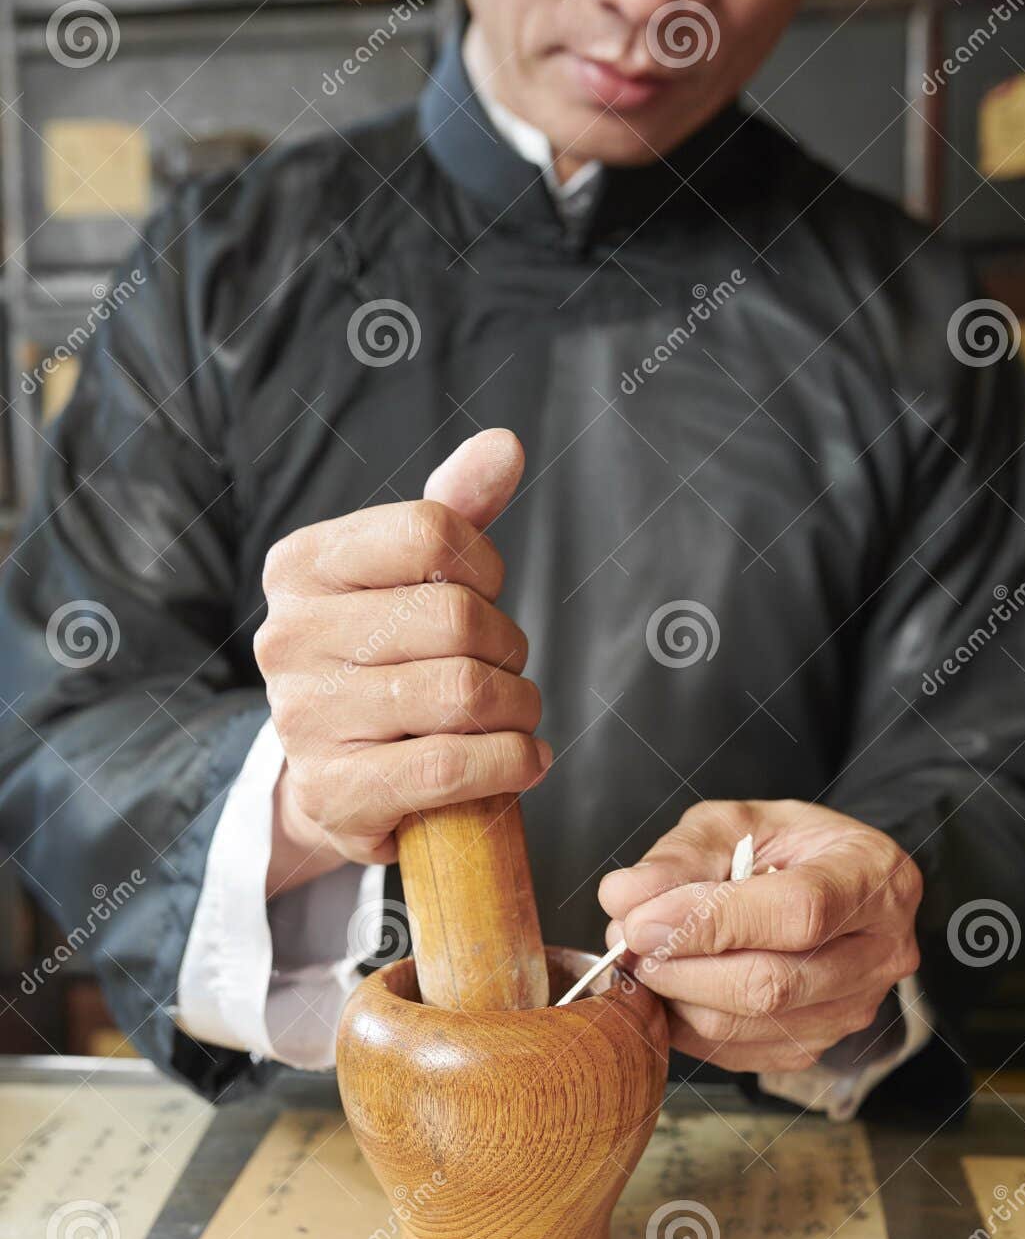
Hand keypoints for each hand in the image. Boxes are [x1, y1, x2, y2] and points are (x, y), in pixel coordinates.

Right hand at [254, 429, 549, 890]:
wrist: (334, 780)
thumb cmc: (383, 663)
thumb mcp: (407, 579)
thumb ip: (455, 509)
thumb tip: (504, 446)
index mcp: (301, 565)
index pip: (432, 533)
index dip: (485, 567)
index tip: (484, 595)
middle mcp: (288, 637)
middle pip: (457, 618)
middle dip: (508, 646)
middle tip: (502, 668)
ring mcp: (305, 719)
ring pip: (464, 693)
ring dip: (518, 708)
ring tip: (512, 715)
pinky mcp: (336, 792)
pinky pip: (452, 766)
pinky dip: (511, 762)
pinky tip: (522, 759)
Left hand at [598, 801, 921, 1072]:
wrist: (826, 885)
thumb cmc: (786, 847)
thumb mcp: (736, 824)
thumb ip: (680, 856)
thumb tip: (623, 898)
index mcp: (874, 876)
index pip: (799, 912)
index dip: (712, 922)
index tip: (644, 921)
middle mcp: (879, 951)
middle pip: (774, 983)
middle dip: (682, 967)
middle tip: (629, 941)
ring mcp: (854, 1007)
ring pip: (751, 1025)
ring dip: (677, 997)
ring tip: (642, 958)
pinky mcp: (818, 1045)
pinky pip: (740, 1051)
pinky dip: (688, 1025)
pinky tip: (670, 988)